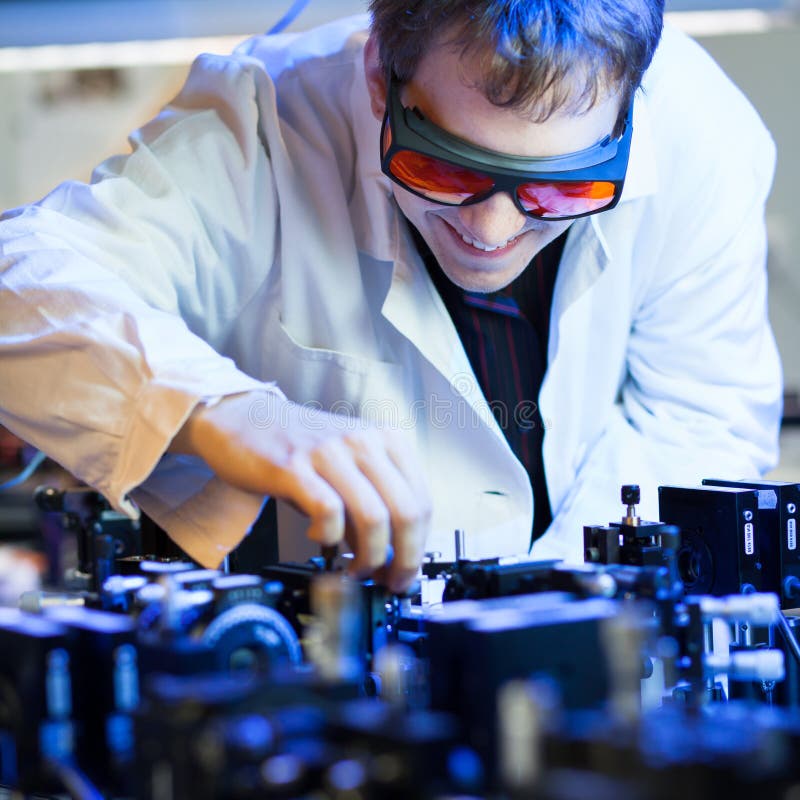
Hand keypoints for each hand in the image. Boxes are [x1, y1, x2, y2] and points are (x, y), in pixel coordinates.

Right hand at [170, 390, 430, 591]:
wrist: (242, 417)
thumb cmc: (297, 446)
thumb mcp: (347, 468)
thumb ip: (370, 505)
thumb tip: (391, 554)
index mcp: (386, 440)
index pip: (422, 502)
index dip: (419, 547)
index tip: (406, 571)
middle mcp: (364, 442)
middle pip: (407, 513)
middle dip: (403, 560)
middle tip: (387, 580)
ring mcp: (330, 452)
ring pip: (373, 517)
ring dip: (368, 557)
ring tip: (353, 569)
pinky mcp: (295, 466)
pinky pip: (328, 512)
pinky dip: (328, 538)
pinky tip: (317, 539)